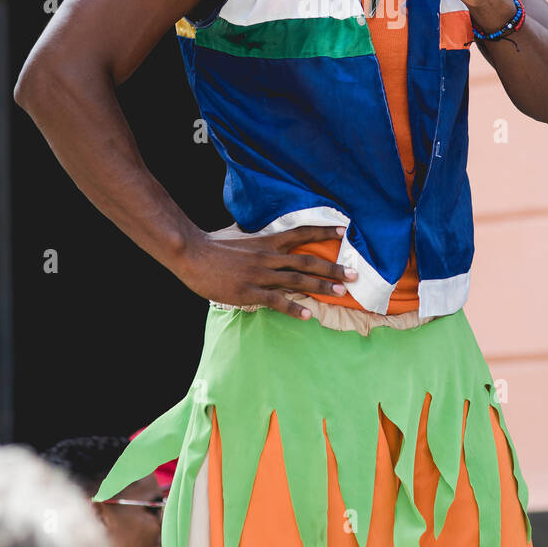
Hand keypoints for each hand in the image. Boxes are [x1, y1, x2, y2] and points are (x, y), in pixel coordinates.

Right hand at [176, 224, 355, 320]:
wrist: (193, 254)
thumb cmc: (215, 245)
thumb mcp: (241, 235)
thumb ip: (258, 236)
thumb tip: (266, 232)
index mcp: (268, 241)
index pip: (301, 233)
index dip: (323, 231)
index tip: (344, 231)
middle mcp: (269, 256)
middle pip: (307, 260)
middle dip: (333, 267)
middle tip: (354, 273)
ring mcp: (260, 275)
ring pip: (297, 280)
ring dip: (321, 286)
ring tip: (341, 291)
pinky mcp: (249, 291)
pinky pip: (276, 301)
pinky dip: (293, 307)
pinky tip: (307, 314)